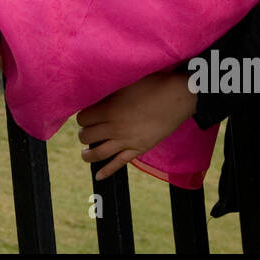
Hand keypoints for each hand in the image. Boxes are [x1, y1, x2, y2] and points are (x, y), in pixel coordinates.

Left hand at [77, 70, 197, 180]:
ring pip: (98, 153)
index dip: (82, 116)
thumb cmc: (151, 84)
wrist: (177, 96)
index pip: (83, 119)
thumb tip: (94, 98)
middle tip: (87, 129)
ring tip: (85, 152)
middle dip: (83, 133)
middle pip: (87, 136)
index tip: (86, 114)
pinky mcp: (138, 149)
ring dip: (87, 154)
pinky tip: (98, 176)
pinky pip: (119, 163)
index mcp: (109, 110)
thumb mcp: (125, 84)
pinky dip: (106, 171)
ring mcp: (126, 141)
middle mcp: (114, 128)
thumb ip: (108, 93)